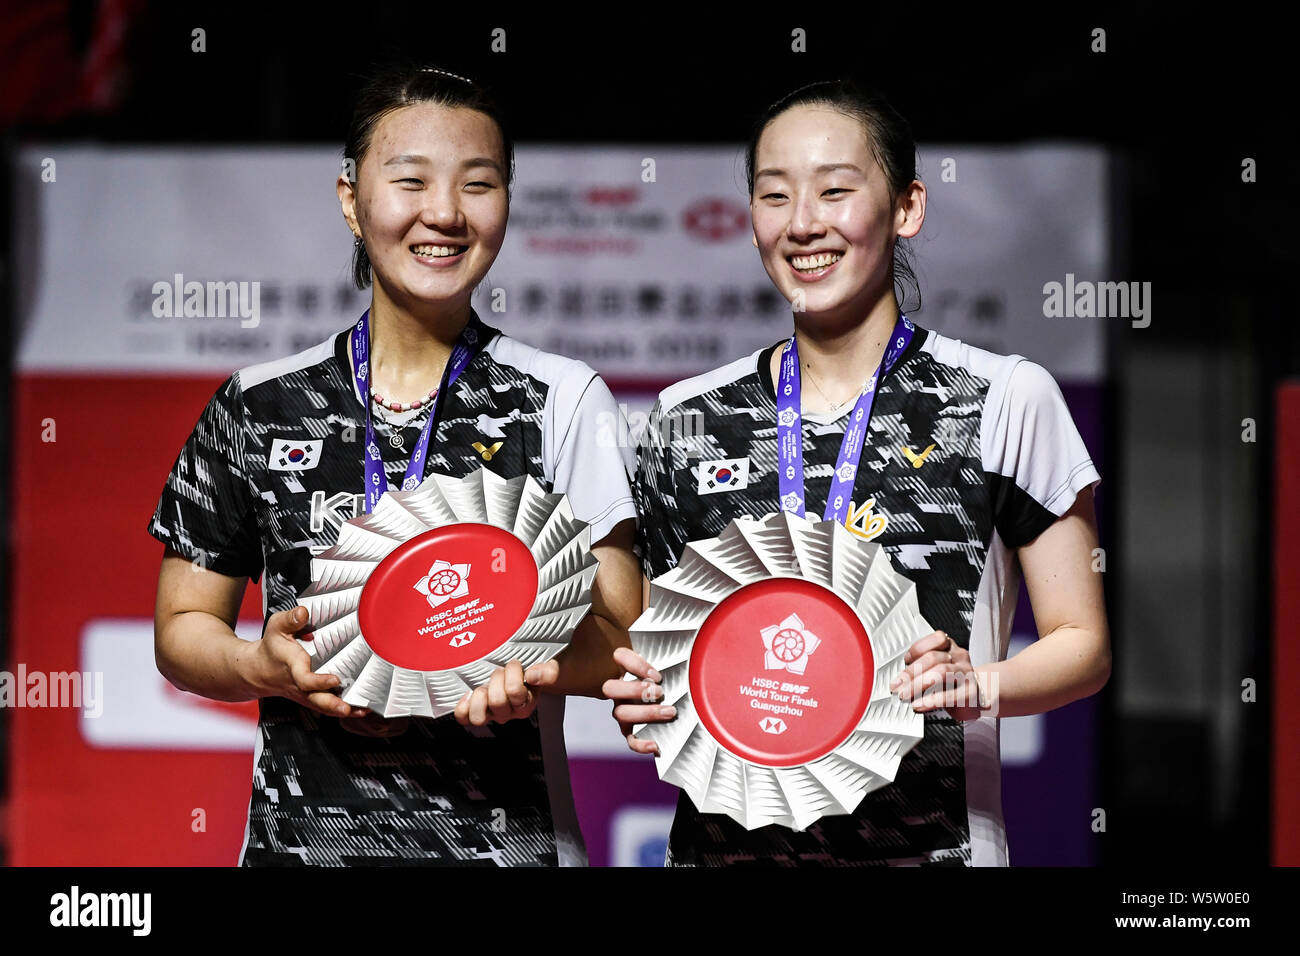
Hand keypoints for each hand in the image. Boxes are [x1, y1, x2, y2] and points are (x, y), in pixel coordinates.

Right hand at [243, 606, 369, 720]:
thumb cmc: (272, 647)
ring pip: (323, 707)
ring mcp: (305, 694)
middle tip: (348, 708)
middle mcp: (300, 684)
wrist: (260, 669)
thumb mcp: (276, 627)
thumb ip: (290, 619)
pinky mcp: (311, 698)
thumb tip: (303, 613)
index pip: (305, 679)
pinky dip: (342, 710)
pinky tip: (360, 710)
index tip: (335, 679)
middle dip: (332, 705)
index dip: (319, 682)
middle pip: (316, 699)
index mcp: (293, 666)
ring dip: (341, 710)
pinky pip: (326, 708)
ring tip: (363, 710)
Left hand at [453, 659, 558, 726]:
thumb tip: (533, 675)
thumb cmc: (534, 670)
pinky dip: (463, 707)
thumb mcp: (548, 667)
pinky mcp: (476, 712)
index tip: (515, 662)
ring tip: (485, 684)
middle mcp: (508, 712)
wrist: (525, 673)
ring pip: (479, 716)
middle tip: (501, 669)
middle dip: (496, 678)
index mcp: (526, 703)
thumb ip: (548, 671)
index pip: (515, 691)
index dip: (512, 672)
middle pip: (496, 701)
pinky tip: (468, 694)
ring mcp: (491, 713)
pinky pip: (463, 717)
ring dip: (479, 696)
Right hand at [601, 646, 674, 755]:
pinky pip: (629, 739)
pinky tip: (656, 745)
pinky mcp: (631, 730)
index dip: (635, 664)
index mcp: (628, 666)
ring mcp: (624, 710)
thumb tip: (690, 625)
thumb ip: (676, 645)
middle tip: (660, 691)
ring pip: (620, 713)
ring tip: (670, 711)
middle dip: (634, 690)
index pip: (620, 656)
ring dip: (645, 713)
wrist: (678, 697)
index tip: (657, 674)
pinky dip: (641, 744)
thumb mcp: (674, 658)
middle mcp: (621, 689)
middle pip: (611, 688)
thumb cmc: (673, 673)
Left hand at [889, 630, 982, 721]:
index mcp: (950, 647)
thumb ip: (922, 669)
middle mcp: (959, 657)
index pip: (936, 639)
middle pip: (933, 658)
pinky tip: (921, 704)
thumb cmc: (954, 681)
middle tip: (897, 685)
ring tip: (905, 695)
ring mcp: (966, 673)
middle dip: (911, 672)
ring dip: (918, 685)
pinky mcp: (971, 692)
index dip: (917, 649)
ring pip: (941, 673)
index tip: (905, 661)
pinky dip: (932, 700)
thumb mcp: (938, 669)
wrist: (981, 695)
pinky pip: (950, 694)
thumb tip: (900, 679)